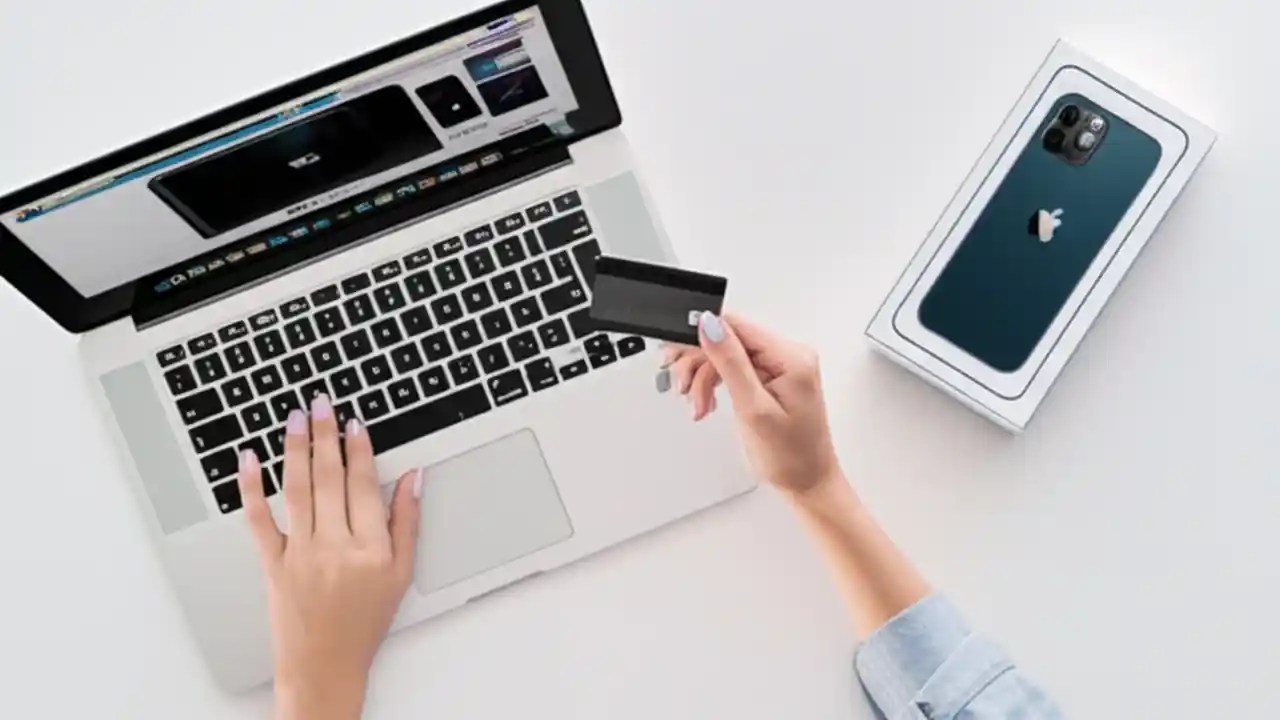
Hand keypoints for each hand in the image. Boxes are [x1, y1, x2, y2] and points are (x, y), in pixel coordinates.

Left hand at [237, 394, 420, 719]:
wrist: (325, 666)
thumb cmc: (365, 623)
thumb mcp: (401, 574)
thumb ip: (407, 523)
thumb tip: (414, 478)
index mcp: (371, 548)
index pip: (366, 485)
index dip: (361, 449)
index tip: (356, 422)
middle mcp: (335, 547)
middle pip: (330, 478)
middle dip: (326, 435)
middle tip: (322, 403)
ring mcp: (301, 554)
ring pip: (296, 490)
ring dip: (295, 448)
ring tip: (295, 418)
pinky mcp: (272, 564)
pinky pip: (258, 521)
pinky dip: (251, 489)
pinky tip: (248, 461)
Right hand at [663, 312, 840, 495]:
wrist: (807, 483)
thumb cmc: (791, 456)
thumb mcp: (754, 409)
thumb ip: (731, 363)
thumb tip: (709, 324)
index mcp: (790, 357)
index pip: (735, 325)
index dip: (701, 336)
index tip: (677, 354)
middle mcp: (788, 355)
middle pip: (728, 338)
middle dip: (700, 363)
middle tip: (683, 387)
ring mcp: (780, 366)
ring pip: (726, 354)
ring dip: (704, 377)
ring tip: (697, 405)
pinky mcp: (771, 378)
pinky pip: (735, 368)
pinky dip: (716, 383)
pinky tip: (707, 402)